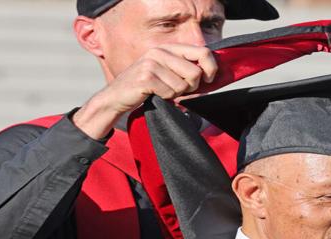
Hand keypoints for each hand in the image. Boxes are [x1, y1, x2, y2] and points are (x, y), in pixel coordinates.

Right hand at [73, 44, 218, 138]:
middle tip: (178, 90)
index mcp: (169, 48)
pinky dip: (166, 98)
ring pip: (183, 85)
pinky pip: (170, 92)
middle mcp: (160, 51)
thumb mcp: (168, 73)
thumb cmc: (148, 88)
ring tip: (162, 91)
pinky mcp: (145, 77)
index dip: (211, 68)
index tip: (208, 80)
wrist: (117, 97)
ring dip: (176, 94)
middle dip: (192, 87)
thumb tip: (213, 76)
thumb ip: (187, 71)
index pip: (203, 51)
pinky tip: (155, 95)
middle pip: (196, 73)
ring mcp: (151, 63)